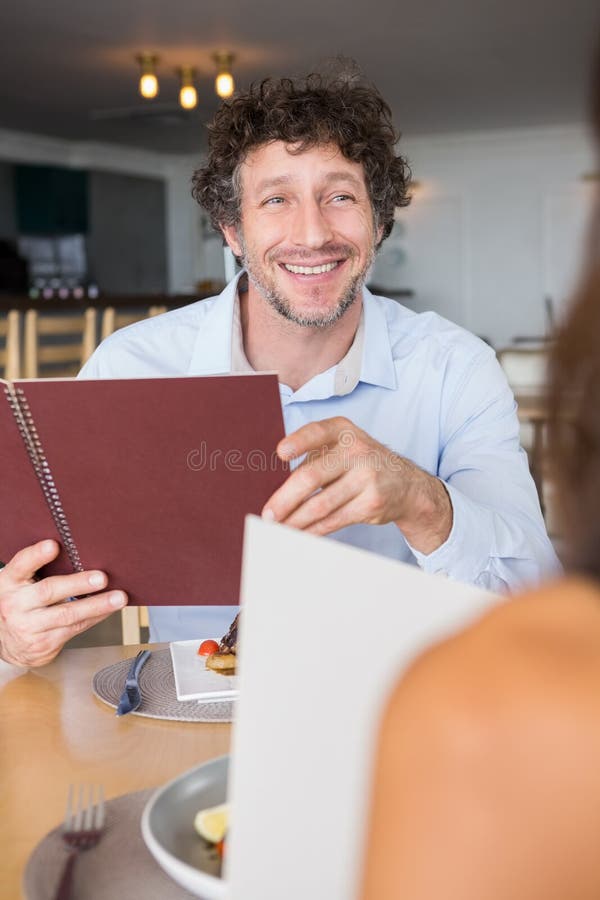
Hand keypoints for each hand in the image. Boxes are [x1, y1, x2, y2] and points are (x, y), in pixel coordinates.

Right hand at [0, 540, 127, 667]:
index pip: (21, 565)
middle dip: (78, 583)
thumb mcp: (19, 584)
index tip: (54, 545)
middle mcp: (16, 604)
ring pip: (67, 614)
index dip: (37, 555)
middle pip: (49, 591)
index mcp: (9, 582)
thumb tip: (79, 551)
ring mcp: (29, 626)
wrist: (6, 644)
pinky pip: (75, 628)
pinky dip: (96, 617)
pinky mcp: (44, 643)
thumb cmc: (20, 604)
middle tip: (102, 577)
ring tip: (118, 597)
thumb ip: (38, 569)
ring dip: (97, 605)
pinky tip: (108, 610)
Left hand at [262, 417, 451, 553]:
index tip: (280, 453)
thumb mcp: (342, 447)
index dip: (299, 442)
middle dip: (285, 499)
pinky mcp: (371, 504)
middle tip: (268, 513)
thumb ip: (313, 458)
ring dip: (294, 520)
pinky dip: (312, 530)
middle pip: (312, 476)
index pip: (317, 432)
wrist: (405, 483)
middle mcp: (356, 451)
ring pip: (321, 505)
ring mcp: (366, 478)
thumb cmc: (359, 463)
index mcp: (343, 431)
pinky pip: (333, 520)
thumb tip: (276, 489)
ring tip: (277, 528)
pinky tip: (299, 533)